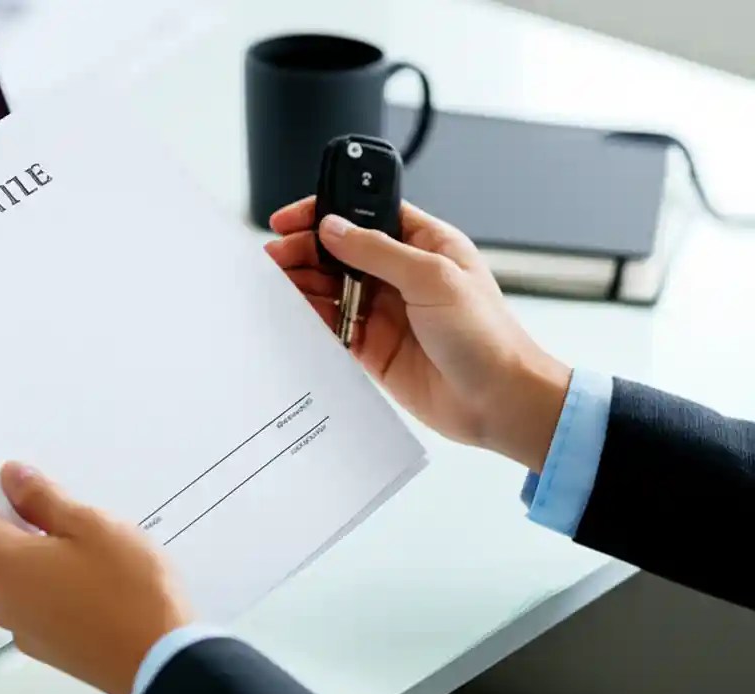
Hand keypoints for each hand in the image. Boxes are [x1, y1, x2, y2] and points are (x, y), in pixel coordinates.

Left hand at [0, 462, 192, 693]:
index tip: (41, 490)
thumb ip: (43, 497)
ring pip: (23, 576)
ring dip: (49, 560)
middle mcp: (0, 599)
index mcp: (2, 562)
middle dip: (32, 526)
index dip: (5, 491)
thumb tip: (11, 476)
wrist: (160, 661)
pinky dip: (59, 591)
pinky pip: (40, 605)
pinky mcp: (45, 649)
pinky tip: (99, 592)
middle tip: (83, 527)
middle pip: (0, 545)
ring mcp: (21, 629)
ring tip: (98, 562)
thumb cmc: (127, 588)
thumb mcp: (89, 524)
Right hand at [265, 199, 570, 472]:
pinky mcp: (371, 346)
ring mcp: (384, 310)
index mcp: (425, 243)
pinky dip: (309, 319)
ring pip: (329, 287)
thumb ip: (377, 250)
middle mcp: (401, 274)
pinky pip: (330, 326)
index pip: (366, 214)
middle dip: (305, 248)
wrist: (498, 401)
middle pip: (340, 250)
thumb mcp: (433, 278)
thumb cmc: (488, 337)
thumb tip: (333, 228)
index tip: (294, 218)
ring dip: (302, 282)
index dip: (328, 212)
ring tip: (277, 280)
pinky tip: (293, 311)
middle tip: (277, 253)